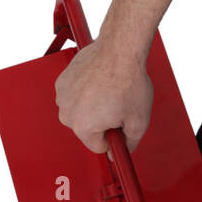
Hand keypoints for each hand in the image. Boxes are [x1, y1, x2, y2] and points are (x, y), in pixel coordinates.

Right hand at [54, 38, 152, 154]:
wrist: (119, 50)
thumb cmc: (129, 81)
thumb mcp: (139, 120)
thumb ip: (130, 142)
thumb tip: (122, 151)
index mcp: (83, 127)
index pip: (98, 146)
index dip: (114, 136)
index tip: (121, 124)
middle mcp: (67, 113)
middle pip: (87, 129)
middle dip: (102, 121)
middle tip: (119, 104)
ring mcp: (63, 95)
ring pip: (79, 112)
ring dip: (93, 106)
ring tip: (110, 91)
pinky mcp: (62, 81)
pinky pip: (74, 95)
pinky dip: (85, 91)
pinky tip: (99, 82)